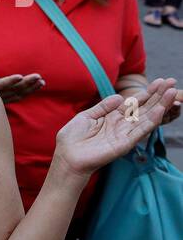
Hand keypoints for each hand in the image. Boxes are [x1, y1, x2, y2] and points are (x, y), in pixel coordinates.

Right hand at [0, 59, 43, 102]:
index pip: (0, 85)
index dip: (10, 81)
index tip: (20, 76)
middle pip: (13, 90)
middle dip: (26, 83)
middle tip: (38, 76)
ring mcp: (2, 99)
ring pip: (18, 94)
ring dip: (31, 89)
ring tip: (42, 82)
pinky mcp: (5, 98)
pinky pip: (18, 96)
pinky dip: (28, 92)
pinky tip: (37, 86)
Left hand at [52, 78, 177, 177]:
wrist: (67, 157)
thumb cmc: (72, 139)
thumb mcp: (86, 117)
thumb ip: (103, 107)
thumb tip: (120, 97)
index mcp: (112, 117)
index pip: (134, 102)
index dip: (147, 92)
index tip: (160, 81)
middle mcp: (121, 125)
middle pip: (144, 108)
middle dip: (158, 95)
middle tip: (172, 82)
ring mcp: (125, 134)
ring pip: (147, 117)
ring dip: (160, 105)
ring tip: (172, 93)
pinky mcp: (125, 144)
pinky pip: (140, 130)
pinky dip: (151, 120)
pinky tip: (160, 110)